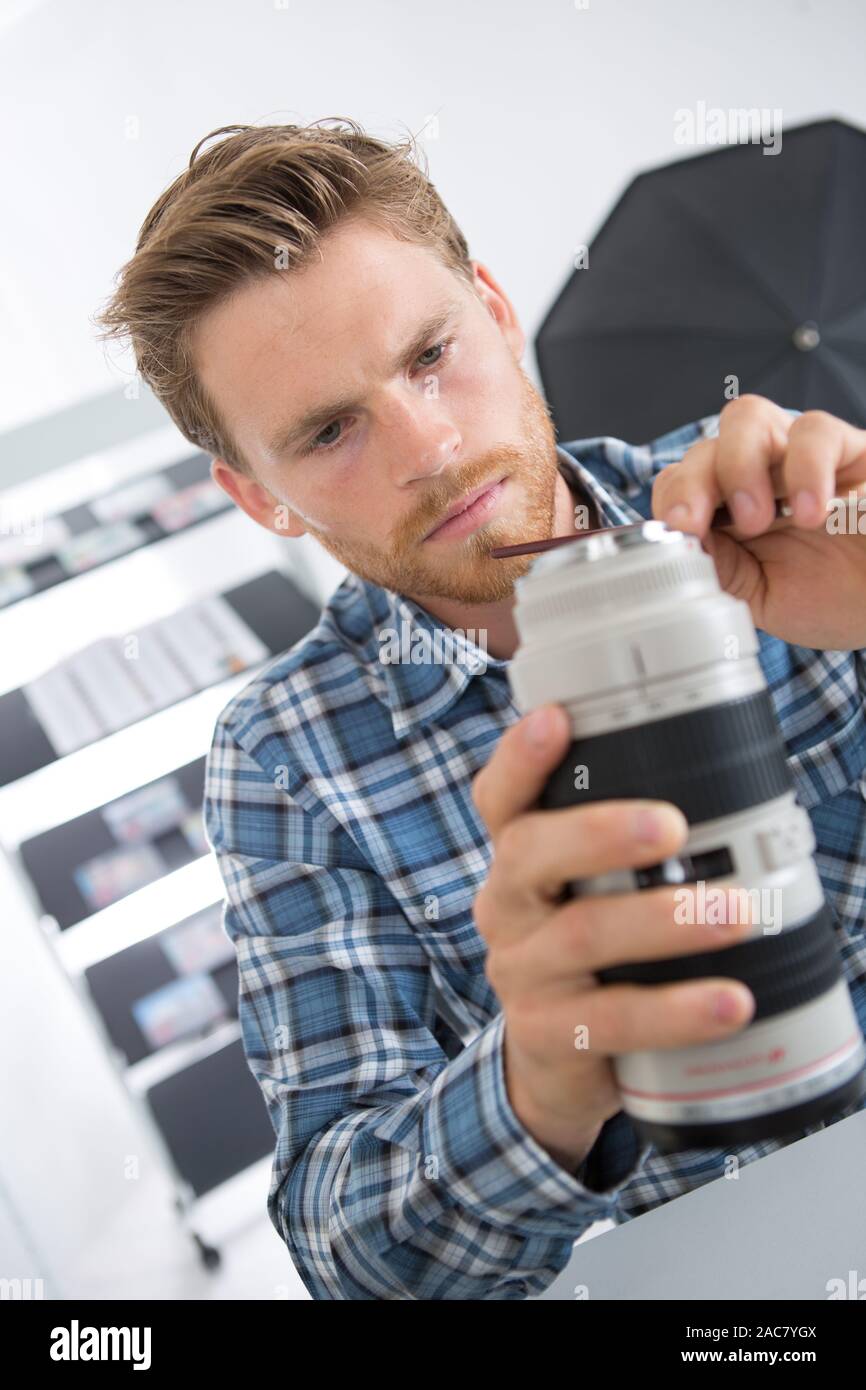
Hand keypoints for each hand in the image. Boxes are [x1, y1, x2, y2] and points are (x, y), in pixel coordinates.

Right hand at [471, 704, 755, 1172]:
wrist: (556, 1061)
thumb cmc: (590, 950)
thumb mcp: (588, 891)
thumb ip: (623, 846)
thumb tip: (728, 787)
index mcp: (518, 858)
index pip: (500, 798)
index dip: (520, 758)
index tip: (556, 720)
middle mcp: (506, 907)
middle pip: (530, 854)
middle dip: (600, 833)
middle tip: (671, 825)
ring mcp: (521, 972)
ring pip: (582, 936)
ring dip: (663, 921)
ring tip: (734, 913)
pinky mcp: (547, 1034)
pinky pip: (611, 1021)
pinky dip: (677, 1010)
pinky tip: (728, 1001)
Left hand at [651, 395, 865, 649]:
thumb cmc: (832, 598)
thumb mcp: (760, 598)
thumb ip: (716, 570)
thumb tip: (673, 545)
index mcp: (729, 509)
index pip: (679, 482)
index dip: (670, 502)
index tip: (675, 537)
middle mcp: (759, 473)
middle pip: (704, 447)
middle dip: (690, 486)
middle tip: (695, 527)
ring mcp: (800, 455)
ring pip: (746, 419)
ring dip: (737, 466)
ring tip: (756, 521)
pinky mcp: (850, 449)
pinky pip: (816, 431)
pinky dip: (804, 468)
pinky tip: (811, 513)